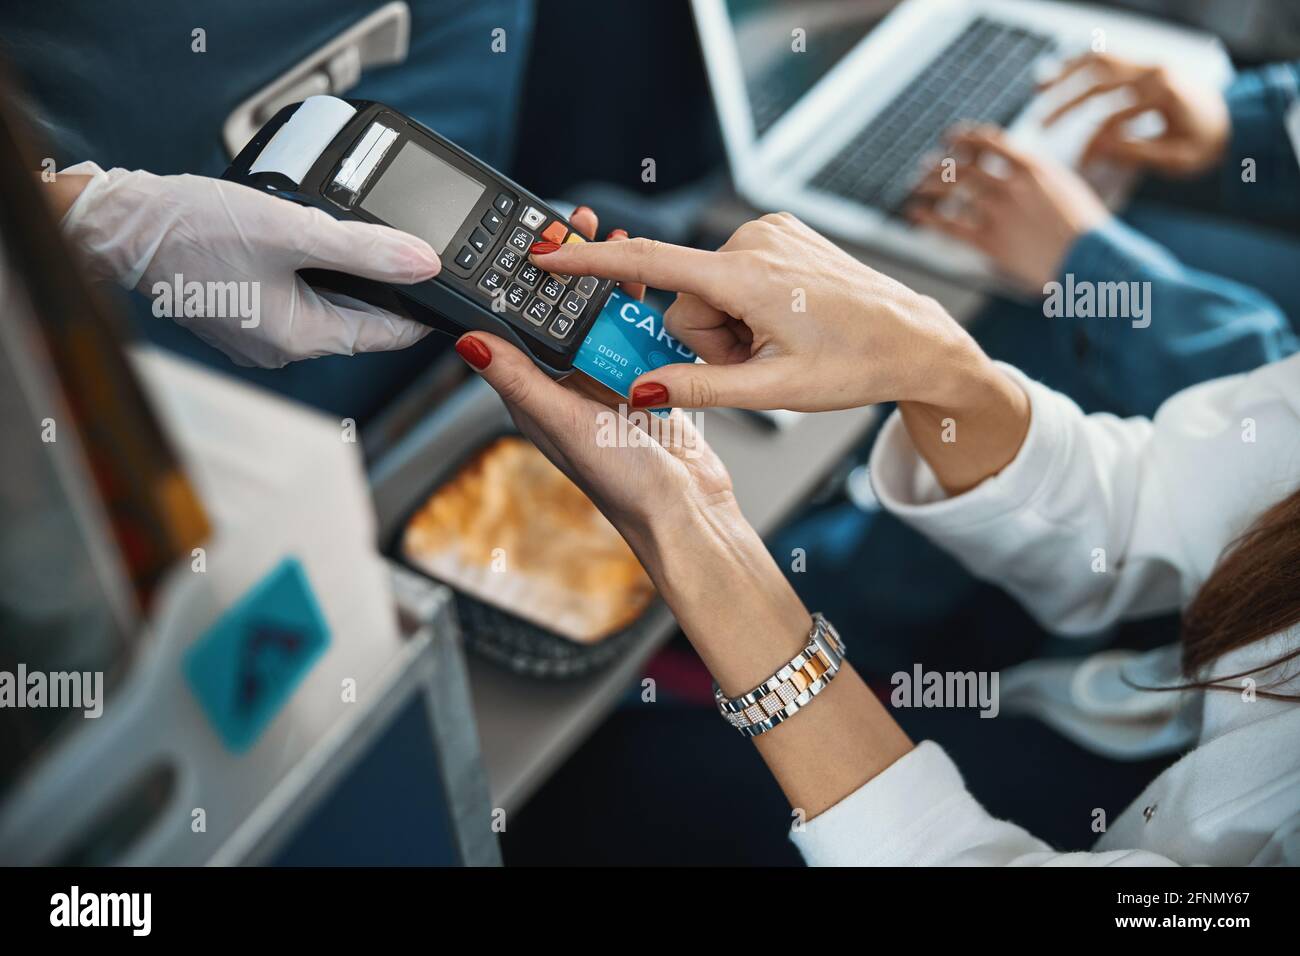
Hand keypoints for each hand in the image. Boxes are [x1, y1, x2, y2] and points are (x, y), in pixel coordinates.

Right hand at [56, 162, 440, 367]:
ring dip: (346, 280)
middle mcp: (280, 347)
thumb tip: (423, 262)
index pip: (383, 335)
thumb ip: (365, 248)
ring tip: (365, 246)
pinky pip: (293, 300)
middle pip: (355, 322)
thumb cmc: (194, 231)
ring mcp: (257, 334)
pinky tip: (310, 248)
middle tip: (413, 260)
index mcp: (299, 339)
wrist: (123, 225)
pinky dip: (311, 277)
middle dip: (384, 292)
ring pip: (324, 309)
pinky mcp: (240, 313)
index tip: (447, 299)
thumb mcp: (294, 231)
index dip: (420, 314)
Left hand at [453, 207, 733, 548]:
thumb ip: (519, 380)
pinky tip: (646, 285)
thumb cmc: (622, 482)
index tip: (528, 242)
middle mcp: (567, 389)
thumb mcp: (563, 422)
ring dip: (604, 282)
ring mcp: (606, 385)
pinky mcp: (643, 385)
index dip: (519, 282)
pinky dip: (639, 307)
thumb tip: (468, 342)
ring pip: (599, 320)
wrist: (685, 510)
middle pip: (560, 315)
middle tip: (573, 226)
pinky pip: (636, 336)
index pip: (516, 327)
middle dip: (567, 270)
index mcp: (536, 397)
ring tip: (611, 241)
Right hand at [529, 212, 985, 413]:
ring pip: (708, 291)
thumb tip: (639, 390)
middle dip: (708, 341)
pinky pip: (733, 274)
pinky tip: (784, 322)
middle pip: (685, 300)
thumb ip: (697, 390)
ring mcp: (769, 233)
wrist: (916, 340)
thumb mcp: (772, 390)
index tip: (547, 255)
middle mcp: (754, 241)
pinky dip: (745, 305)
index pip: (649, 264)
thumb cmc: (858, 363)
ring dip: (729, 327)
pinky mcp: (780, 233)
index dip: (591, 261)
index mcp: (747, 277)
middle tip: (754, 363)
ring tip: (777, 344)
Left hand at [908, 126, 1109, 289]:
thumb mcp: (1067, 188)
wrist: (1091, 261)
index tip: (952, 137)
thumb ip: (1038, 176)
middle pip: (966, 166)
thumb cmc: (1085, 229)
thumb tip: (1017, 168)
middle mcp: (1013, 185)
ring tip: (916, 187)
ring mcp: (1000, 213)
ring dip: (930, 187)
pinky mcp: (991, 241)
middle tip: (926, 166)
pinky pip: (950, 226)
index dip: (966, 138)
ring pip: (953, 192)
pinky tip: (915, 214)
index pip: (990, 142)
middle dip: (942, 164)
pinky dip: (928, 217)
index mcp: (1034, 167)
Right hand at [1041, 52, 1229, 175]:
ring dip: (1066, 74)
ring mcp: (1148, 64)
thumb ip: (1135, 153)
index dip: (1091, 143)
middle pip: (1097, 78)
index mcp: (1163, 93)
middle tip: (1040, 124)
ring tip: (1039, 90)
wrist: (1236, 122)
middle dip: (1064, 101)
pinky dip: (1080, 65)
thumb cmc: (1207, 144)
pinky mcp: (1144, 67)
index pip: (1112, 116)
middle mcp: (1153, 71)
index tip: (1079, 163)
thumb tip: (1095, 148)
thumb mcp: (1177, 160)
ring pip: (1098, 59)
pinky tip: (1058, 75)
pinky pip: (1107, 57)